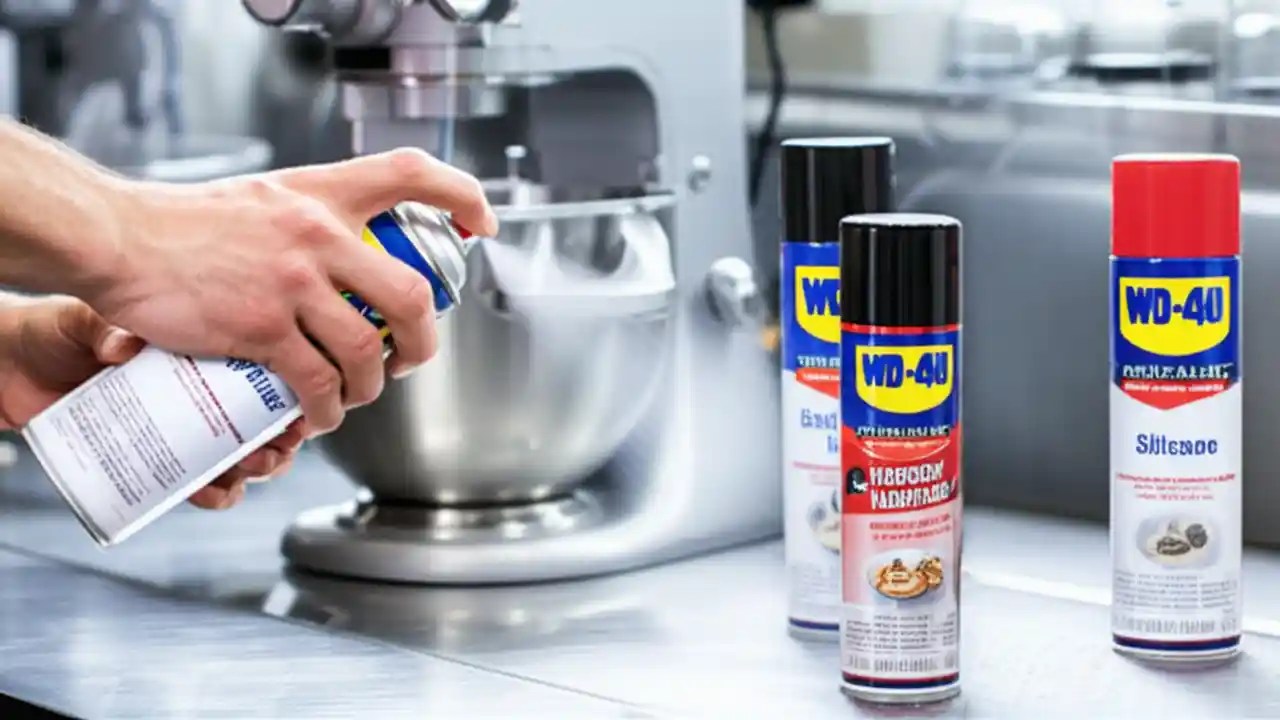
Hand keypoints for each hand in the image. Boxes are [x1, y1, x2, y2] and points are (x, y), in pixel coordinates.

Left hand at [0, 295, 302, 509]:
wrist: (10, 363)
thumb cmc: (56, 332)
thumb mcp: (86, 321)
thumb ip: (105, 329)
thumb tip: (124, 349)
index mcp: (195, 353)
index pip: (255, 375)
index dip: (286, 392)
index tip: (298, 403)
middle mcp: (193, 393)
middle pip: (256, 421)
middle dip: (279, 440)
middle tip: (278, 443)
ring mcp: (176, 428)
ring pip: (234, 456)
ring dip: (254, 470)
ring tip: (250, 468)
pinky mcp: (151, 458)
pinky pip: (193, 483)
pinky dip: (212, 493)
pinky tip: (215, 490)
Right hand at [85, 148, 497, 436]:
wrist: (118, 239)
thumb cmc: (183, 225)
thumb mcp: (261, 198)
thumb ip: (308, 219)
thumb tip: (347, 258)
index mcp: (321, 192)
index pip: (411, 172)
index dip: (461, 195)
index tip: (482, 224)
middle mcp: (316, 231)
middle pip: (409, 293)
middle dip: (423, 340)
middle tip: (411, 360)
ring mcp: (291, 280)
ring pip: (365, 349)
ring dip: (371, 386)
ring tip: (358, 395)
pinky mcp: (260, 326)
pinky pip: (316, 380)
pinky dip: (328, 408)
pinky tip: (320, 416)